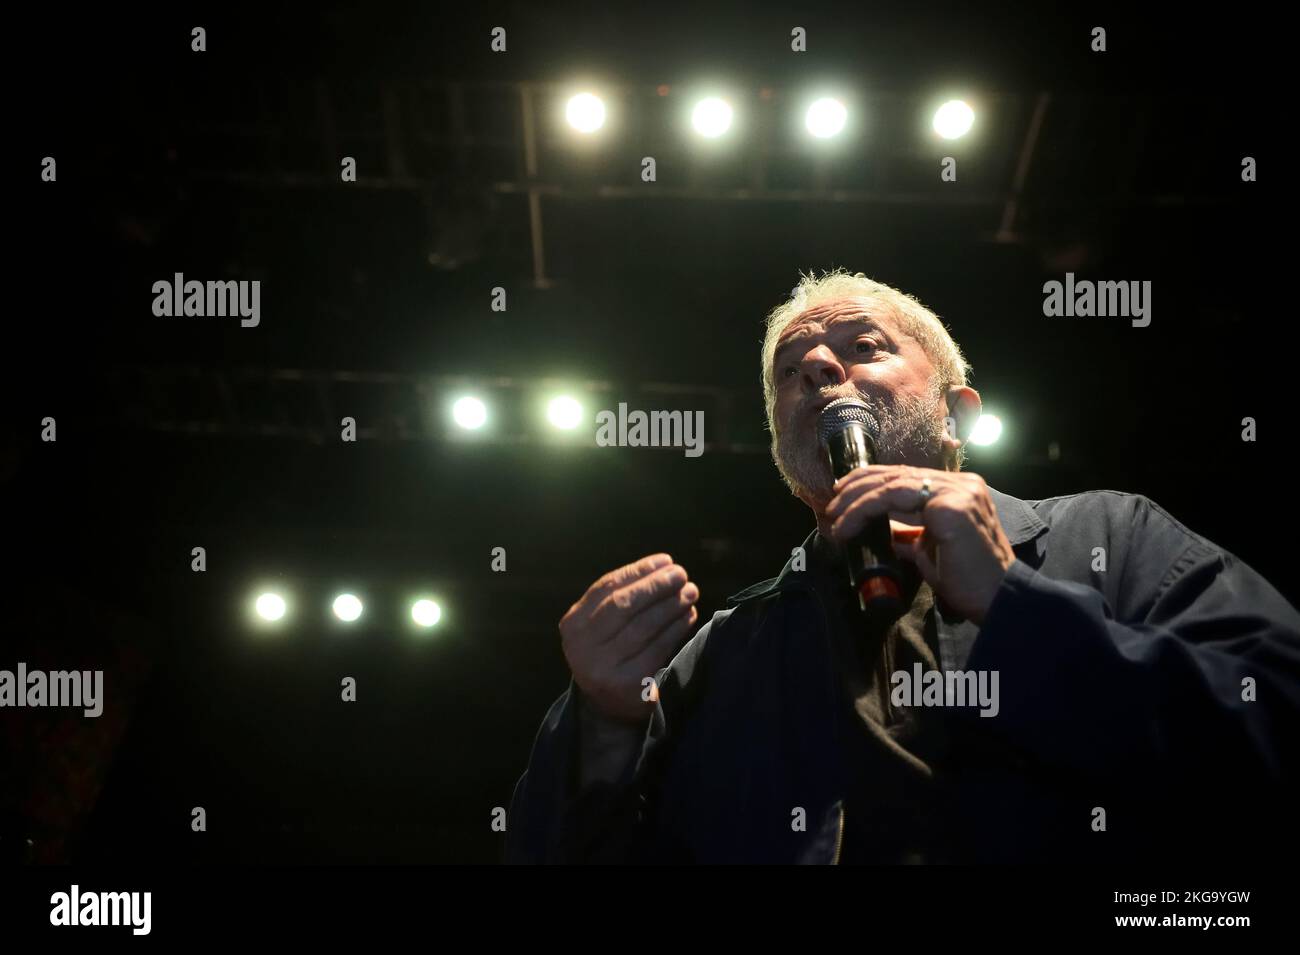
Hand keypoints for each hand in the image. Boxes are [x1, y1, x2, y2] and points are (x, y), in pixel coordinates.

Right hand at [560, 553, 699, 723]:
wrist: (607, 706)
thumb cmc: (611, 651)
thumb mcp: (602, 624)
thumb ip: (621, 597)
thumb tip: (663, 566)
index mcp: (573, 625)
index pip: (607, 588)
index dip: (638, 571)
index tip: (665, 560)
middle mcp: (582, 648)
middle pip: (623, 605)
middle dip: (655, 585)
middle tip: (681, 574)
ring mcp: (604, 669)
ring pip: (643, 627)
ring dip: (671, 605)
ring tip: (690, 592)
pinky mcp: (630, 686)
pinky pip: (658, 649)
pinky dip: (676, 628)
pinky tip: (688, 616)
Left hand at [825, 466, 1015, 624]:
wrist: (998, 600)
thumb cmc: (967, 579)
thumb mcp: (929, 550)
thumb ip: (908, 534)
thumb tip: (880, 530)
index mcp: (958, 490)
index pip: (906, 476)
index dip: (871, 482)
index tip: (843, 496)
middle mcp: (961, 483)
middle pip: (897, 474)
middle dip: (858, 487)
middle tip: (832, 504)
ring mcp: (957, 491)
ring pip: (892, 484)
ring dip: (856, 501)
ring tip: (836, 517)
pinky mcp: (950, 506)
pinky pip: (894, 499)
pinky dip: (865, 511)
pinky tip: (849, 527)